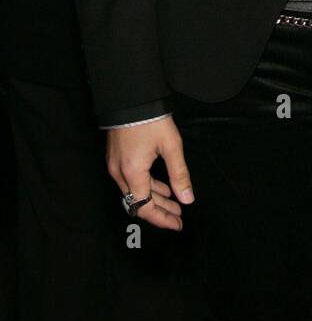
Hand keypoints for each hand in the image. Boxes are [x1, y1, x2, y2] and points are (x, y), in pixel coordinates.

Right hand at [106, 117, 193, 231]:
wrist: (130, 96)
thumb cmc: (151, 119)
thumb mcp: (171, 146)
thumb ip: (179, 174)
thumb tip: (187, 199)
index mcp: (132, 173)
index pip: (145, 208)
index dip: (162, 219)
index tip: (178, 224)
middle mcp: (119, 173)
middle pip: (138, 203)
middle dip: (160, 211)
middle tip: (179, 217)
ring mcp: (115, 165)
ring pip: (135, 192)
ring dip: (154, 199)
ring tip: (175, 203)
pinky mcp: (116, 157)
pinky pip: (131, 180)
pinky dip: (147, 186)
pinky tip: (162, 187)